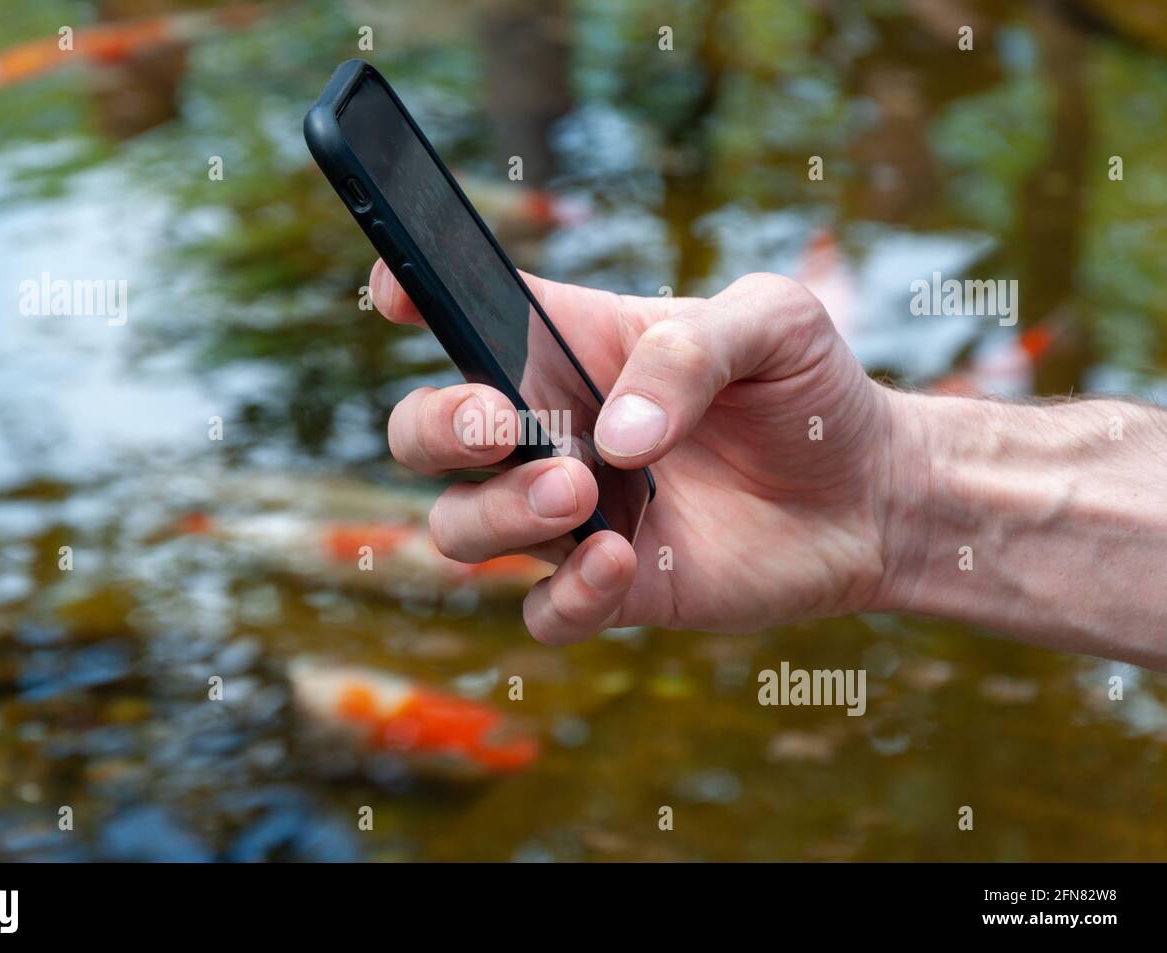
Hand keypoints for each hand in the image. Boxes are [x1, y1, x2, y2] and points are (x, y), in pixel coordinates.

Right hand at [369, 260, 897, 644]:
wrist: (871, 490)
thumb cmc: (807, 388)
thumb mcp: (771, 324)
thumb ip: (690, 351)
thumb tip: (616, 437)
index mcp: (568, 349)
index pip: (464, 315)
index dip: (412, 295)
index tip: (400, 290)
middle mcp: (551, 433)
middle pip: (426, 435)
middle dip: (435, 427)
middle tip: (498, 424)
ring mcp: (573, 516)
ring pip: (462, 527)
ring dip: (500, 511)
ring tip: (580, 489)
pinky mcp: (612, 589)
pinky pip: (545, 612)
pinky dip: (565, 594)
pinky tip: (618, 560)